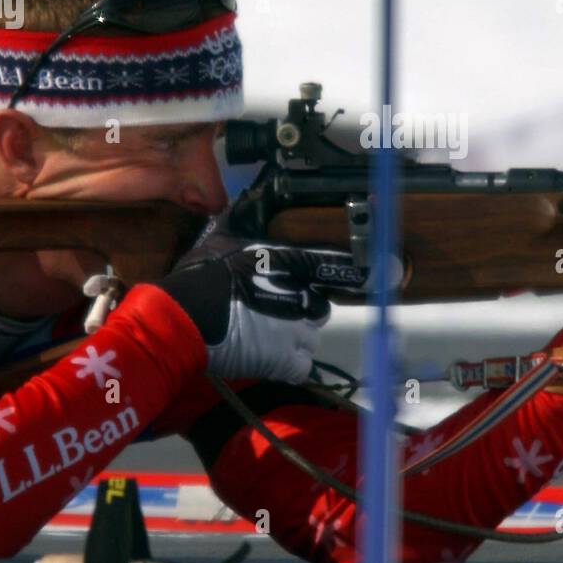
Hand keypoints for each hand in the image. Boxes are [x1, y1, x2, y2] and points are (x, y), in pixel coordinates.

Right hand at [158, 240, 365, 383]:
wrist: (185, 316)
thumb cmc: (202, 275)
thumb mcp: (222, 238)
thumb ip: (242, 220)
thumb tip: (249, 196)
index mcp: (289, 263)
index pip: (333, 265)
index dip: (350, 270)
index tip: (377, 273)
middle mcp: (301, 294)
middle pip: (319, 306)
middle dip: (303, 311)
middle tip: (275, 313)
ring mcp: (296, 329)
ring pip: (311, 337)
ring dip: (296, 339)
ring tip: (267, 339)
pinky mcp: (285, 359)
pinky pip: (302, 366)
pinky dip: (290, 365)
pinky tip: (272, 359)